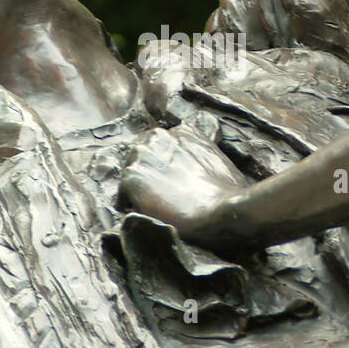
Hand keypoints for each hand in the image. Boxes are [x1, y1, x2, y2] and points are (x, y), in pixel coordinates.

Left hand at [120, 126, 249, 251]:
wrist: (222, 211)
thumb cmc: (227, 192)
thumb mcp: (217, 158)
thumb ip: (201, 147)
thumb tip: (203, 135)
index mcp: (182, 131)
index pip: (161, 147)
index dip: (166, 167)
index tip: (174, 183)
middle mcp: (159, 136)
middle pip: (142, 157)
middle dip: (150, 175)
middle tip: (165, 197)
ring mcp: (142, 155)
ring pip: (131, 175)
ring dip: (139, 191)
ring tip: (158, 207)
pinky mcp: (132, 177)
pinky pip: (122, 195)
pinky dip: (131, 207)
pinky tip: (149, 216)